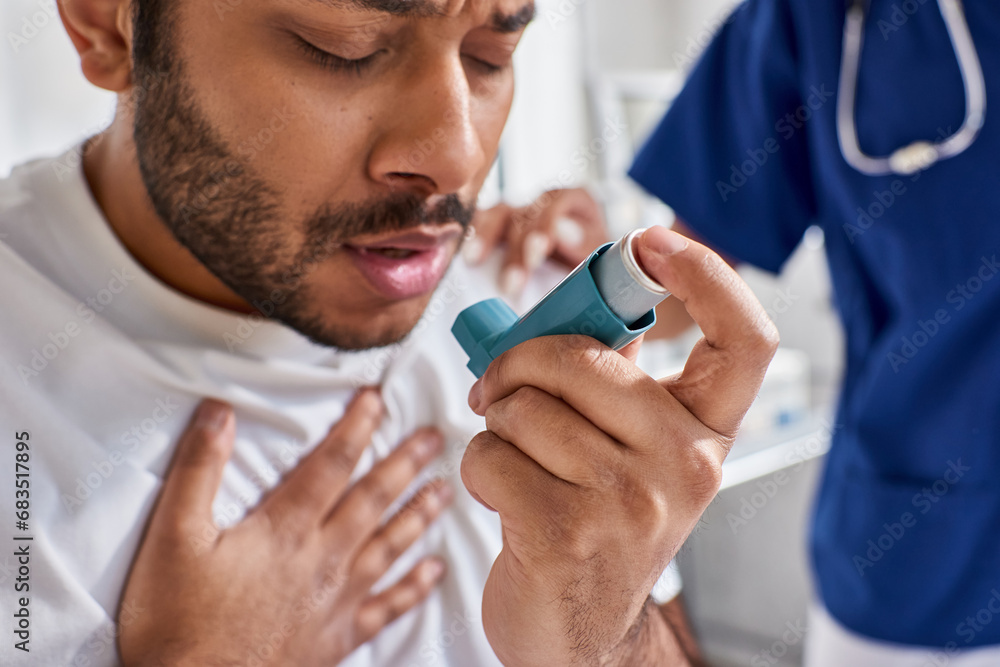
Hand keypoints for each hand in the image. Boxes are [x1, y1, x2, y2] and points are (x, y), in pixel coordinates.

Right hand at [118, 389, 452, 666]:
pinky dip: (415, 588)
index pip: (331, 464)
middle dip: (406, 462)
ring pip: (390, 546)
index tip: (378, 398)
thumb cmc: (176, 621)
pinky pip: (387, 608)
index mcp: (284, 530)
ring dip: (420, 514)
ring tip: (445, 490)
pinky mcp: (337, 638)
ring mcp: (335, 600)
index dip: (356, 427)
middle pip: (373, 499)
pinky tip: (435, 571)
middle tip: (437, 436)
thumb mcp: (172, 537)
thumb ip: (198, 470)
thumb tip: (219, 413)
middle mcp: (321, 559)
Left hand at [460, 227, 778, 665]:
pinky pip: (490, 452)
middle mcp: (685, 465)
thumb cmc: (597, 523)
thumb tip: (581, 294)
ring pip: (524, 405)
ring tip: (518, 459)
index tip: (650, 240)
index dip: (707, 275)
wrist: (580, 635)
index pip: (746, 341)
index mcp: (705, 433)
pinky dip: (479, 466)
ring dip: (497, 424)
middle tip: (501, 385)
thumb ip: (615, 375)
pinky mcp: (567, 534)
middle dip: (519, 362)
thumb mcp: (629, 451)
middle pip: (584, 356)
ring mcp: (631, 503)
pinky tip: (506, 497)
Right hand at [466, 188, 607, 296]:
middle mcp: (543, 201)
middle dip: (515, 251)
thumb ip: (586, 244)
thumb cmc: (593, 265)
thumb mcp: (600, 256)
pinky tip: (460, 252)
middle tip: (510, 284)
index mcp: (574, 200)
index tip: (536, 255)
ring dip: (486, 238)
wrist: (586, 273)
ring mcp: (519, 211)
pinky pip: (481, 223)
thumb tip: (563, 233)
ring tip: (473, 261)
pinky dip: (470, 235)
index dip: (545, 229)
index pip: (557, 206)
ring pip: (498, 215)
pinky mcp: (499, 225)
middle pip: (525, 215)